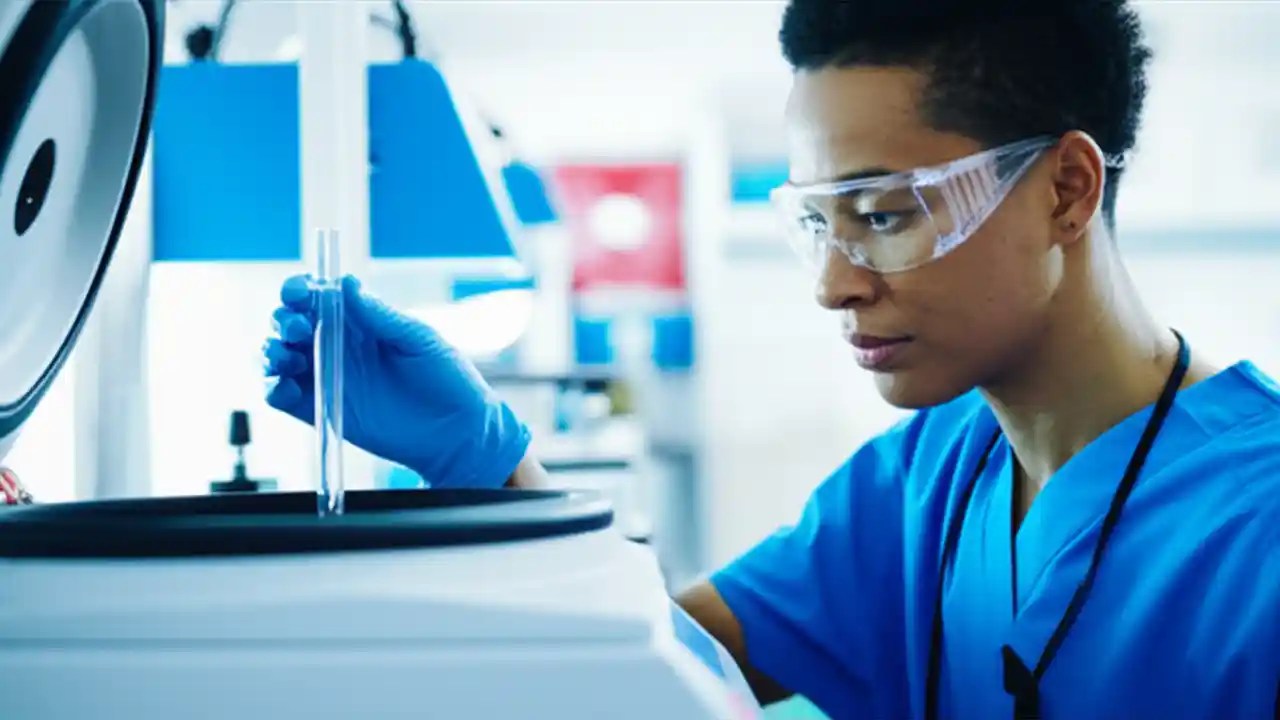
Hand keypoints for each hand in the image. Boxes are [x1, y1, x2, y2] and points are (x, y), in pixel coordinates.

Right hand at [263, 275, 530, 488]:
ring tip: (288, 359)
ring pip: (278, 356)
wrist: (456, 434)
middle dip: (282, 320)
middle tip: (299, 331)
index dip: (299, 290)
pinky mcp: (322, 410)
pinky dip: (271, 388)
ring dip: (271, 351)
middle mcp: (337, 346)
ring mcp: (327, 377)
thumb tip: (347, 283)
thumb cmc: (448, 381)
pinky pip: (282, 396)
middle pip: (289, 323)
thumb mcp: (419, 340)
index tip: (299, 293)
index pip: (316, 297)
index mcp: (359, 322)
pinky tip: (282, 386)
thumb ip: (381, 316)